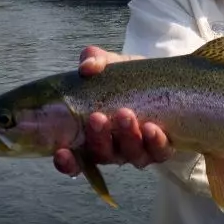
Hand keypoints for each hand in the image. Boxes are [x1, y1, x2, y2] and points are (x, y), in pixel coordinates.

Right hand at [53, 46, 173, 175]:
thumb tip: (87, 67)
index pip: (74, 161)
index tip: (61, 152)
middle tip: (97, 117)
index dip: (67, 162)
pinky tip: (152, 128)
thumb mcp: (109, 64)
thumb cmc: (125, 77)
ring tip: (125, 114)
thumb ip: (93, 60)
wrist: (159, 78)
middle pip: (103, 154)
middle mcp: (113, 149)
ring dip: (128, 137)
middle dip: (99, 138)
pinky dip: (155, 142)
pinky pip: (159, 152)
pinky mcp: (161, 148)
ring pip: (130, 154)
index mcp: (92, 137)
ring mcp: (137, 151)